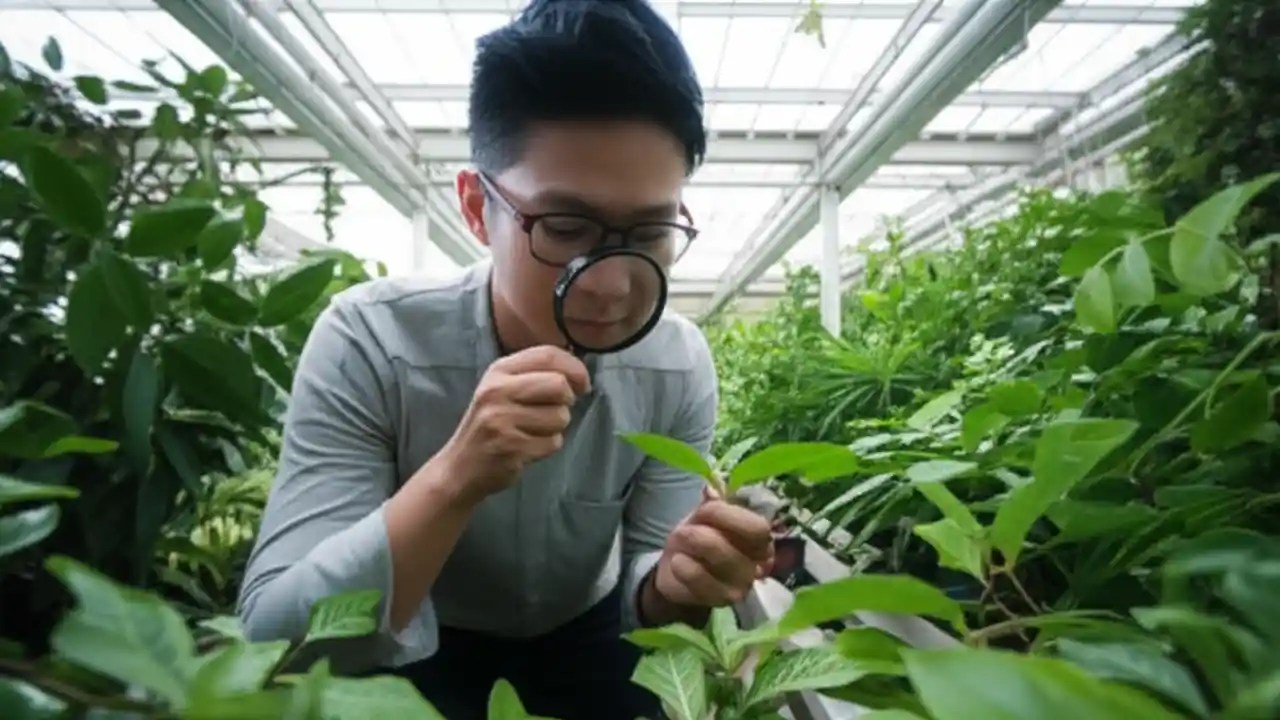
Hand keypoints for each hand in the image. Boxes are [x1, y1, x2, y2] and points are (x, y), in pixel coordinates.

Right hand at [437, 345, 588, 500]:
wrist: (461, 467)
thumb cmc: (490, 424)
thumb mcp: (503, 389)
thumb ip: (535, 375)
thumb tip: (579, 376)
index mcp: (498, 371)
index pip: (547, 355)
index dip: (574, 368)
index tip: (582, 384)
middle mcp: (498, 391)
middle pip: (559, 385)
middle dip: (567, 401)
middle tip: (554, 410)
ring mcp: (503, 420)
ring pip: (560, 416)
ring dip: (557, 427)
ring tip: (534, 431)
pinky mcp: (512, 447)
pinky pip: (553, 443)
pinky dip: (548, 447)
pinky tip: (528, 447)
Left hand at [651, 488, 774, 608]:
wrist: (678, 568)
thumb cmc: (698, 537)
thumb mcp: (703, 515)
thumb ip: (711, 503)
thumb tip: (711, 490)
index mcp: (760, 538)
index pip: (757, 527)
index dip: (727, 515)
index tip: (704, 510)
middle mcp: (759, 563)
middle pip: (739, 541)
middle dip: (704, 530)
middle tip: (685, 529)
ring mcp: (743, 585)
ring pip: (721, 558)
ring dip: (693, 544)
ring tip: (680, 543)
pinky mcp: (722, 601)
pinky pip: (701, 580)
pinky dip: (684, 567)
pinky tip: (678, 563)